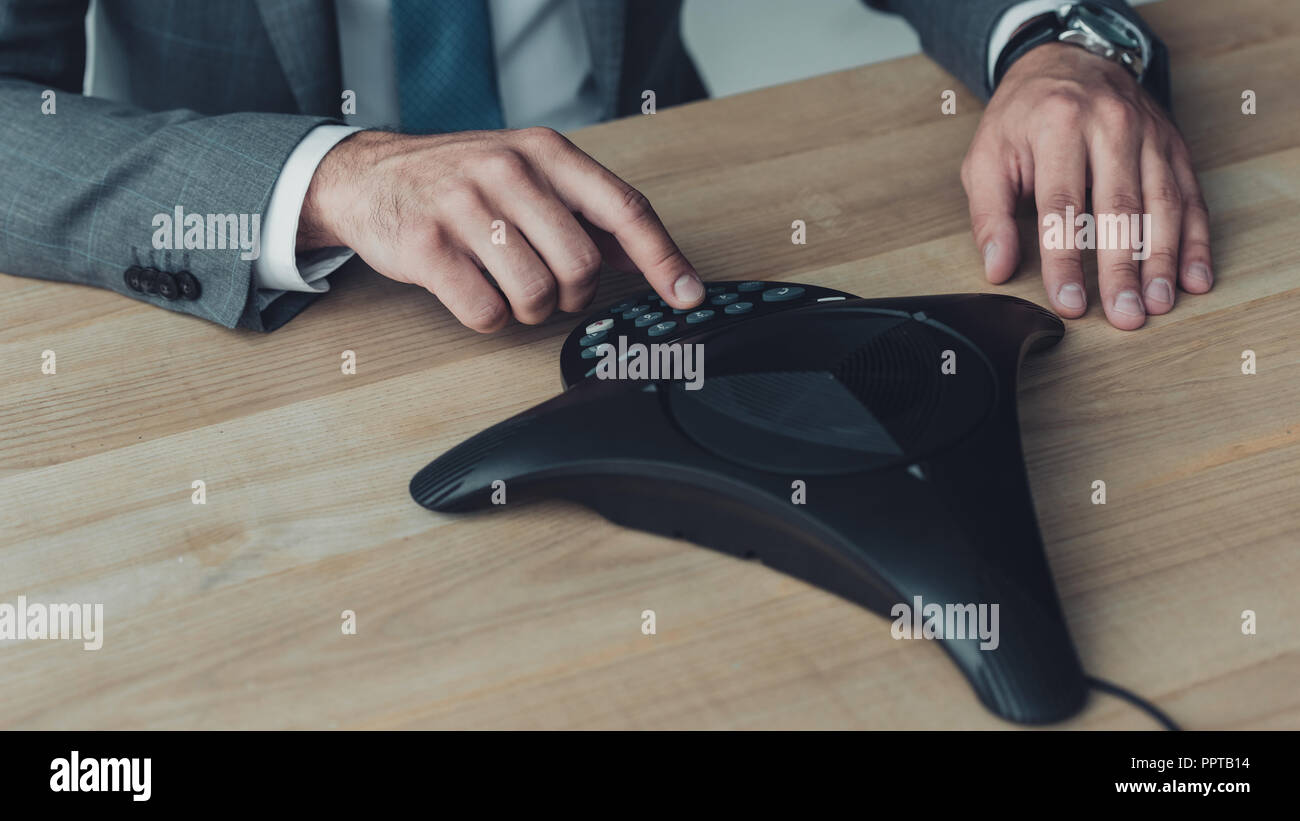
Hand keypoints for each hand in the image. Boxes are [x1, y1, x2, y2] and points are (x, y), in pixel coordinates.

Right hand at [298, 127, 704, 331]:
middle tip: (551, 287)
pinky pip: (486, 312)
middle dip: (573, 294)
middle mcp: (508, 172)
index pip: (623, 208)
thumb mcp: (525, 173)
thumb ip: (582, 211)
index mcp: (545, 153)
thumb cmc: (456, 180)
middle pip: (580, 265)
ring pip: (535, 294)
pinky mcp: (426, 247)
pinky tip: (473, 292)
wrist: (368, 175)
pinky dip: (489, 318)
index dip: (662, 258)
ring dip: (530, 310)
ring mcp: (464, 207)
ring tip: (509, 288)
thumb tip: (642, 256)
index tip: (688, 295)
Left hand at [961, 43, 1212, 329]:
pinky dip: (1195, 242)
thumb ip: (990, 215)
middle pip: (1120, 209)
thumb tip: (998, 269)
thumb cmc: (1023, 118)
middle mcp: (1112, 125)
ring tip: (1158, 305)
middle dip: (1123, 269)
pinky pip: (1190, 198)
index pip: (1062, 207)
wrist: (1069, 61)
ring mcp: (1150, 135)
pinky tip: (1193, 279)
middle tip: (1127, 316)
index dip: (1065, 261)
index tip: (1070, 304)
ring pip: (1162, 205)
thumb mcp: (987, 157)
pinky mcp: (1174, 146)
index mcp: (1059, 125)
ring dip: (1163, 261)